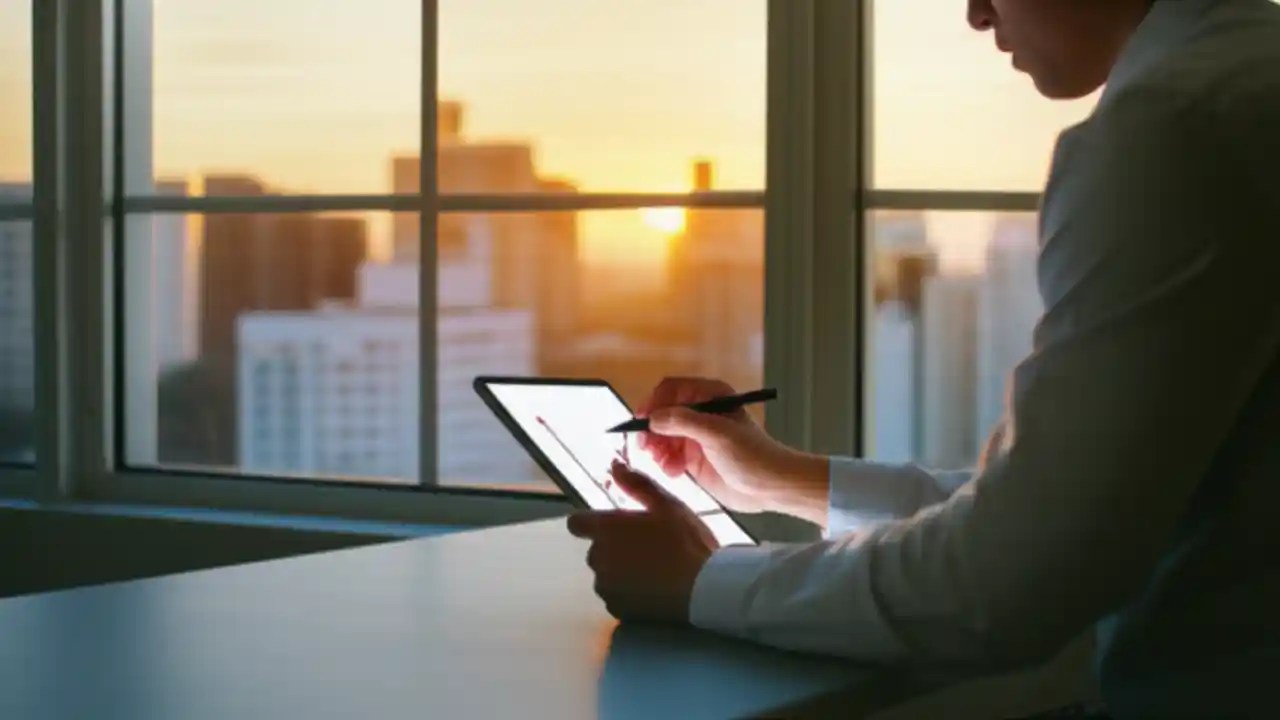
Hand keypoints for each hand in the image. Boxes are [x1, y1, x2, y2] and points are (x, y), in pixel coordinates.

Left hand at [567, 461, 717, 623]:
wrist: (705, 589)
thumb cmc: (686, 541)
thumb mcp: (666, 504)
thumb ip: (636, 484)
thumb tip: (615, 466)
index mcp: (606, 529)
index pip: (577, 523)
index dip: (591, 522)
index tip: (614, 525)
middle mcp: (599, 558)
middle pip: (596, 550)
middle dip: (614, 548)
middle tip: (647, 546)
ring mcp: (607, 587)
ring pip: (606, 575)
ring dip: (620, 571)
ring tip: (653, 570)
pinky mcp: (618, 610)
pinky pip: (617, 597)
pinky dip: (629, 593)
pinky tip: (653, 589)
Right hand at [637, 377, 828, 523]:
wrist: (769, 486)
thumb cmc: (750, 455)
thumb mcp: (718, 434)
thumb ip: (684, 422)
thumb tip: (653, 418)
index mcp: (710, 396)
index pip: (671, 389)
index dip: (654, 402)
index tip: (642, 421)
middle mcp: (700, 412)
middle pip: (662, 413)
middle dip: (652, 430)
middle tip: (646, 448)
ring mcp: (695, 436)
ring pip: (661, 435)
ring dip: (657, 449)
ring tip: (665, 463)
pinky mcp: (693, 458)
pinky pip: (668, 455)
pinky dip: (666, 463)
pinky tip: (675, 472)